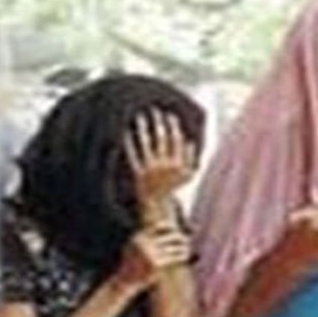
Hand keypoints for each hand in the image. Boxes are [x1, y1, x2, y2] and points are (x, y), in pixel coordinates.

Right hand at [113, 225, 191, 291]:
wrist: (124, 281)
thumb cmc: (131, 265)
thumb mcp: (132, 247)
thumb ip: (144, 238)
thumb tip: (161, 230)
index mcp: (140, 237)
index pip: (160, 226)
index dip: (171, 228)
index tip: (177, 232)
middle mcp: (145, 243)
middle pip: (170, 236)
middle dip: (180, 237)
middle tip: (187, 240)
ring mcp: (150, 253)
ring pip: (174, 247)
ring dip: (183, 248)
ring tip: (188, 249)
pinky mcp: (156, 264)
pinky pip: (173, 257)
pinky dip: (181, 256)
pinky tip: (185, 256)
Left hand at [125, 109, 196, 224]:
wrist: (157, 206)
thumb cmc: (172, 189)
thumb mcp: (187, 175)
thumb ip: (191, 157)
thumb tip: (191, 140)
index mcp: (176, 163)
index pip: (176, 140)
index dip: (173, 126)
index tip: (169, 114)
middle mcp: (163, 165)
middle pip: (161, 139)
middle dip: (159, 123)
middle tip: (154, 110)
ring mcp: (149, 169)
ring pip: (146, 144)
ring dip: (144, 129)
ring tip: (140, 116)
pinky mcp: (137, 173)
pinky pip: (133, 155)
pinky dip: (129, 143)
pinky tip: (126, 132)